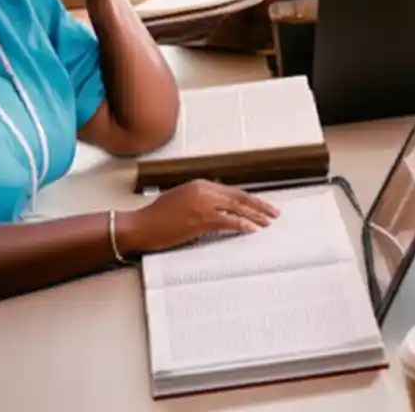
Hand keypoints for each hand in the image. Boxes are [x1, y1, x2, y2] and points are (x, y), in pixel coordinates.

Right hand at [116, 179, 279, 254]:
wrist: (141, 226)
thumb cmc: (156, 217)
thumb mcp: (181, 199)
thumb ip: (200, 200)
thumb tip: (218, 208)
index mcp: (200, 185)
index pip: (232, 191)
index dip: (250, 199)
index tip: (261, 205)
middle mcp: (204, 191)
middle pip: (239, 197)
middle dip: (259, 205)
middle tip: (273, 212)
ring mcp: (203, 205)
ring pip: (237, 209)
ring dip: (255, 216)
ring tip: (267, 222)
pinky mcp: (201, 219)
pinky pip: (227, 221)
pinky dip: (242, 225)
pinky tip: (251, 230)